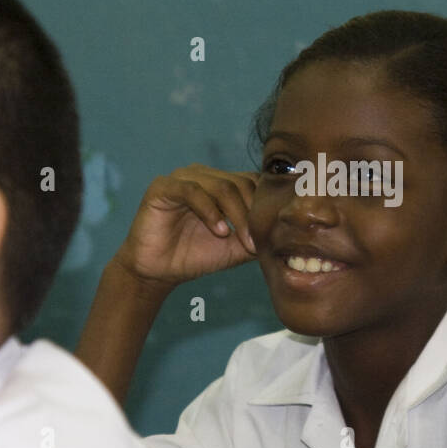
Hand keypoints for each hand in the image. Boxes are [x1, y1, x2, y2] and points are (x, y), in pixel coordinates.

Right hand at [109, 164, 258, 290]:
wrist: (159, 271)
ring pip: (221, 186)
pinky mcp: (163, 187)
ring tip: (236, 238)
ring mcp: (183, 178)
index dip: (265, 206)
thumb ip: (258, 236)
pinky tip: (218, 230)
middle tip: (254, 243)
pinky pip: (192, 190)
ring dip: (235, 213)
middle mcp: (205, 176)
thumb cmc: (197, 256)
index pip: (254, 182)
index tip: (272, 234)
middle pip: (241, 183)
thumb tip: (287, 235)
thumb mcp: (236, 247)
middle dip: (251, 214)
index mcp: (223, 184)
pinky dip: (209, 210)